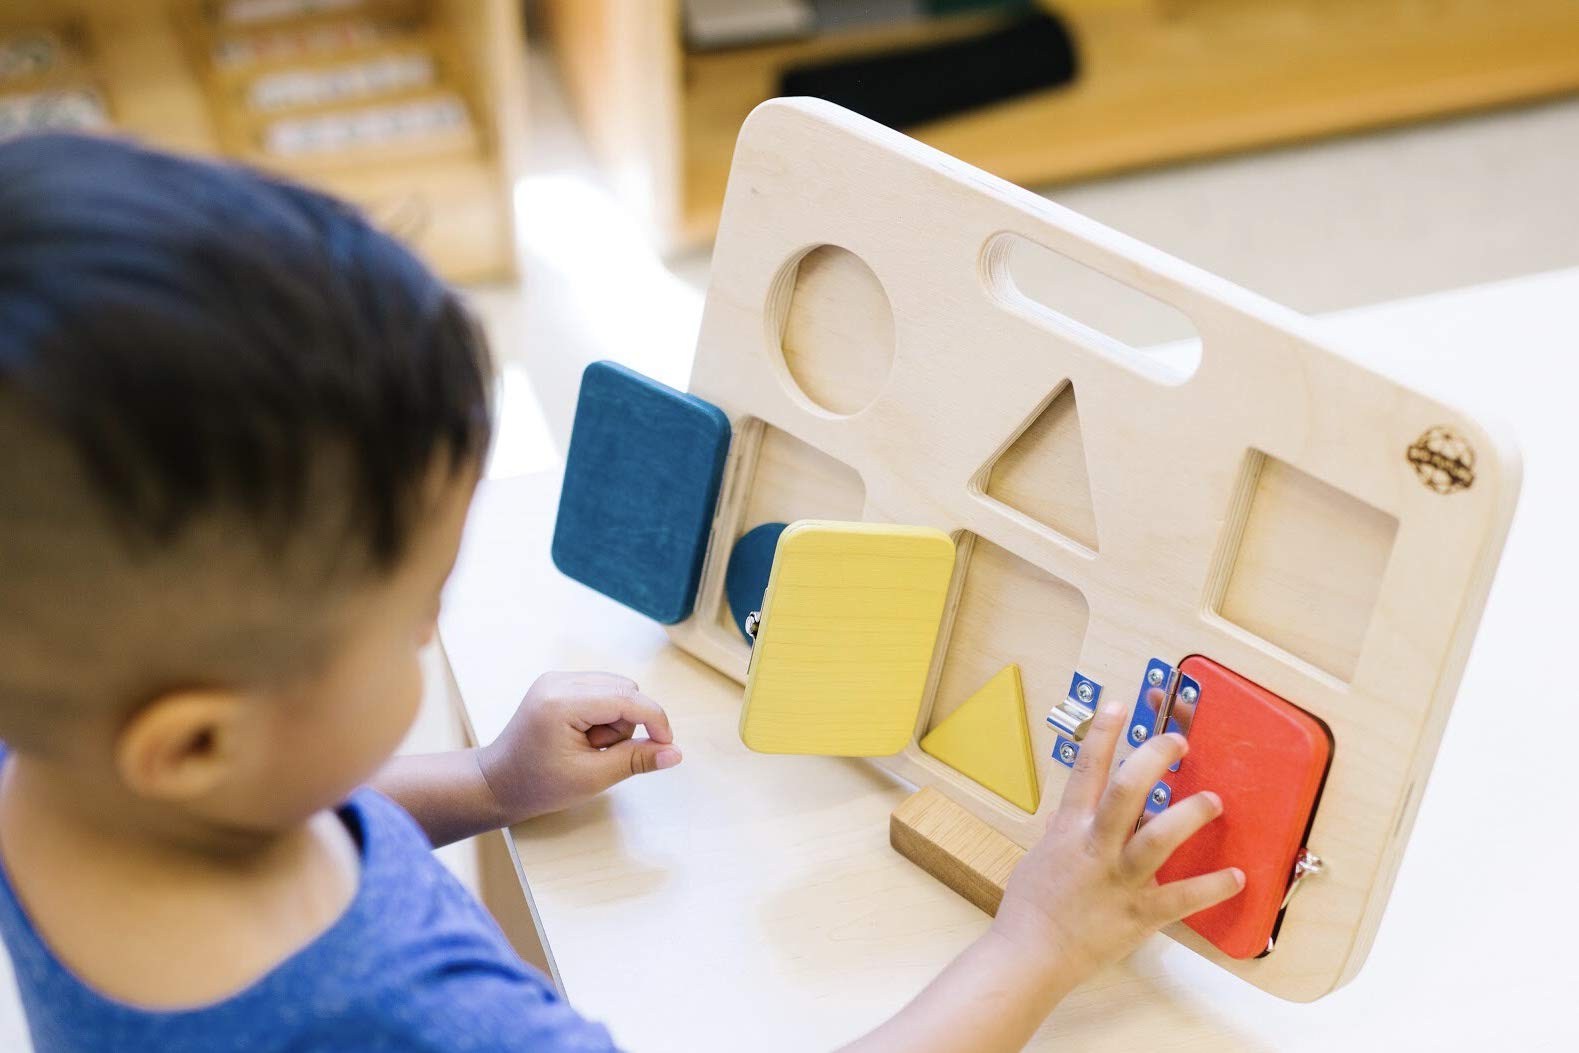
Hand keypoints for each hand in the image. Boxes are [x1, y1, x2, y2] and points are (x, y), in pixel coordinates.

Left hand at [477, 671, 681, 822]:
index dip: (655, 720)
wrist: (498, 783)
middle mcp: (558, 681)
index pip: (627, 699)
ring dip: (615, 720)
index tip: (667, 746)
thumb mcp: (592, 778)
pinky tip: (584, 737)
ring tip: (589, 748)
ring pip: (616, 689)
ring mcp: (556, 678)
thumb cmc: (538, 785)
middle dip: (627, 724)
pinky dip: (603, 714)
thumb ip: (636, 760)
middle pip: (625, 689)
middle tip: (601, 754)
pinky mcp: (557, 684)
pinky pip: (600, 691)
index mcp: (562, 702)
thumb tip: (675, 753)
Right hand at [989, 700, 1242, 983]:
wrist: (1030, 955)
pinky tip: (1237, 876)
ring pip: (1158, 838)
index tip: (1116, 705)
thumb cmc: (1031, 907)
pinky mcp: (1139, 914)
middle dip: (1153, 760)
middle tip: (1178, 742)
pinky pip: (1182, 898)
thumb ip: (1064, 830)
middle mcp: (1095, 847)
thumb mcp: (1043, 856)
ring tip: (1213, 801)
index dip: (1100, 733)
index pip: (1085, 770)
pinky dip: (1212, 887)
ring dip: (1189, 815)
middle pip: (1125, 791)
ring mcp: (1119, 879)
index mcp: (1069, 829)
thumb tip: (1075, 809)